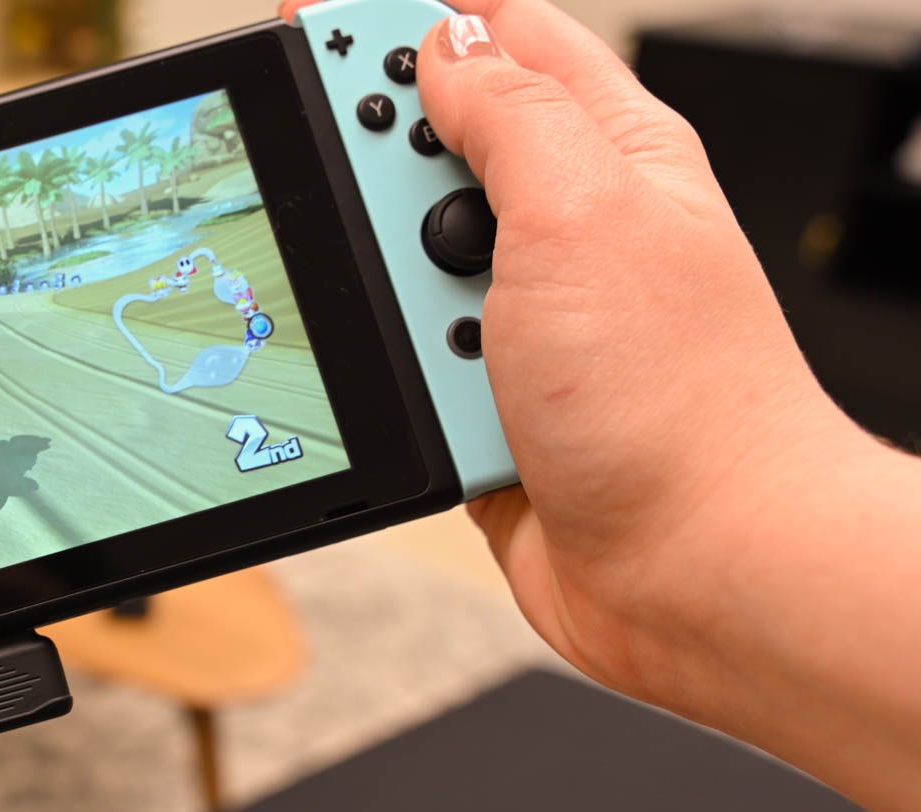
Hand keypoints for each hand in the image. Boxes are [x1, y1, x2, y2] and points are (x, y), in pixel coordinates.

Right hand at [281, 0, 878, 706]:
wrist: (690, 570)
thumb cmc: (675, 402)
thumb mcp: (586, 211)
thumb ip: (507, 114)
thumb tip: (440, 41)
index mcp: (606, 150)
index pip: (494, 41)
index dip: (403, 24)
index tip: (307, 32)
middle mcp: (559, 226)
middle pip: (417, 152)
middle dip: (376, 186)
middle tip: (389, 227)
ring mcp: (513, 316)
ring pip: (388, 266)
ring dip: (390, 301)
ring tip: (442, 342)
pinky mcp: (473, 398)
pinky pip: (391, 361)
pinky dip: (392, 377)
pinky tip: (429, 399)